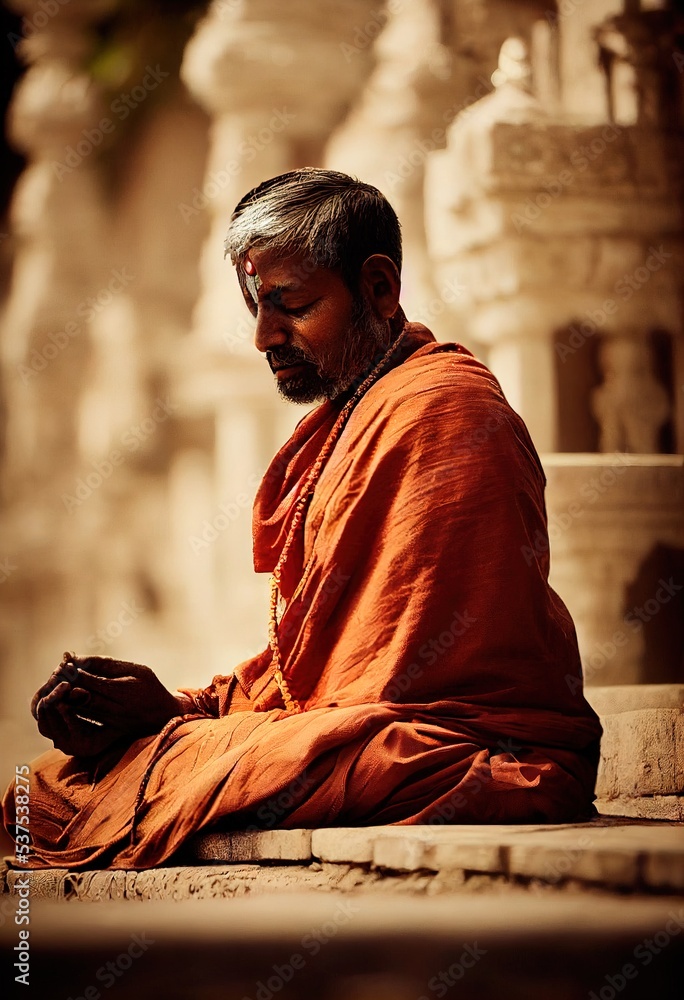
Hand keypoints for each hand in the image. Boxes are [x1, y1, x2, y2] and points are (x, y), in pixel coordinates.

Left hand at [32, 653, 183, 757]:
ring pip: (82, 712)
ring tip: (57, 686)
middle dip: (67, 685)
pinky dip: (72, 713)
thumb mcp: (136, 669)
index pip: (93, 681)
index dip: (75, 672)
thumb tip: (79, 659)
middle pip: (84, 697)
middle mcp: (118, 709)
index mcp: (126, 691)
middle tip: (55, 675)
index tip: (63, 663)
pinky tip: (64, 703)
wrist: (165, 716)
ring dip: (66, 698)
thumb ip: (108, 665)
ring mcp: (112, 723)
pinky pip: (85, 725)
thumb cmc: (150, 687)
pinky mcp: (108, 734)